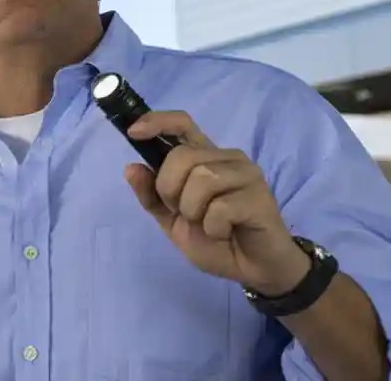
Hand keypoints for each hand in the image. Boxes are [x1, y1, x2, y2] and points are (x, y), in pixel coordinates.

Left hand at [124, 111, 309, 295]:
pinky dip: (213, 227)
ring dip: (193, 210)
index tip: (134, 132)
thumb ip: (151, 195)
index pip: (182, 123)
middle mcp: (226, 157)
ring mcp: (246, 174)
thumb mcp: (171, 220)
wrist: (252, 268)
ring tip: (207, 224)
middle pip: (182, 156)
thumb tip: (131, 167)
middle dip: (170, 190)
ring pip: (202, 178)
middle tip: (184, 214)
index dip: (157, 122)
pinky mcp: (259, 195)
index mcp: (204, 157)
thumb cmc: (214, 239)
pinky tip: (225, 232)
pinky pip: (220, 207)